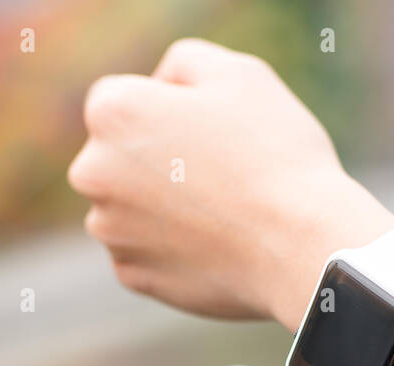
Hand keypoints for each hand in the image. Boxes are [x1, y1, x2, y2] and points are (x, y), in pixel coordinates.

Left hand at [68, 38, 393, 330]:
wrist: (299, 247)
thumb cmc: (275, 153)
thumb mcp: (238, 74)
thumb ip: (184, 63)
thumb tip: (160, 86)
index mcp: (113, 113)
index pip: (122, 97)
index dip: (169, 107)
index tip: (214, 127)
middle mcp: (93, 172)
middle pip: (119, 155)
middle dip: (154, 157)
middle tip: (220, 170)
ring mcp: (109, 229)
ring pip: (129, 205)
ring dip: (160, 204)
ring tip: (221, 210)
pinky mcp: (132, 274)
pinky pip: (144, 251)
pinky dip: (171, 247)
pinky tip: (215, 244)